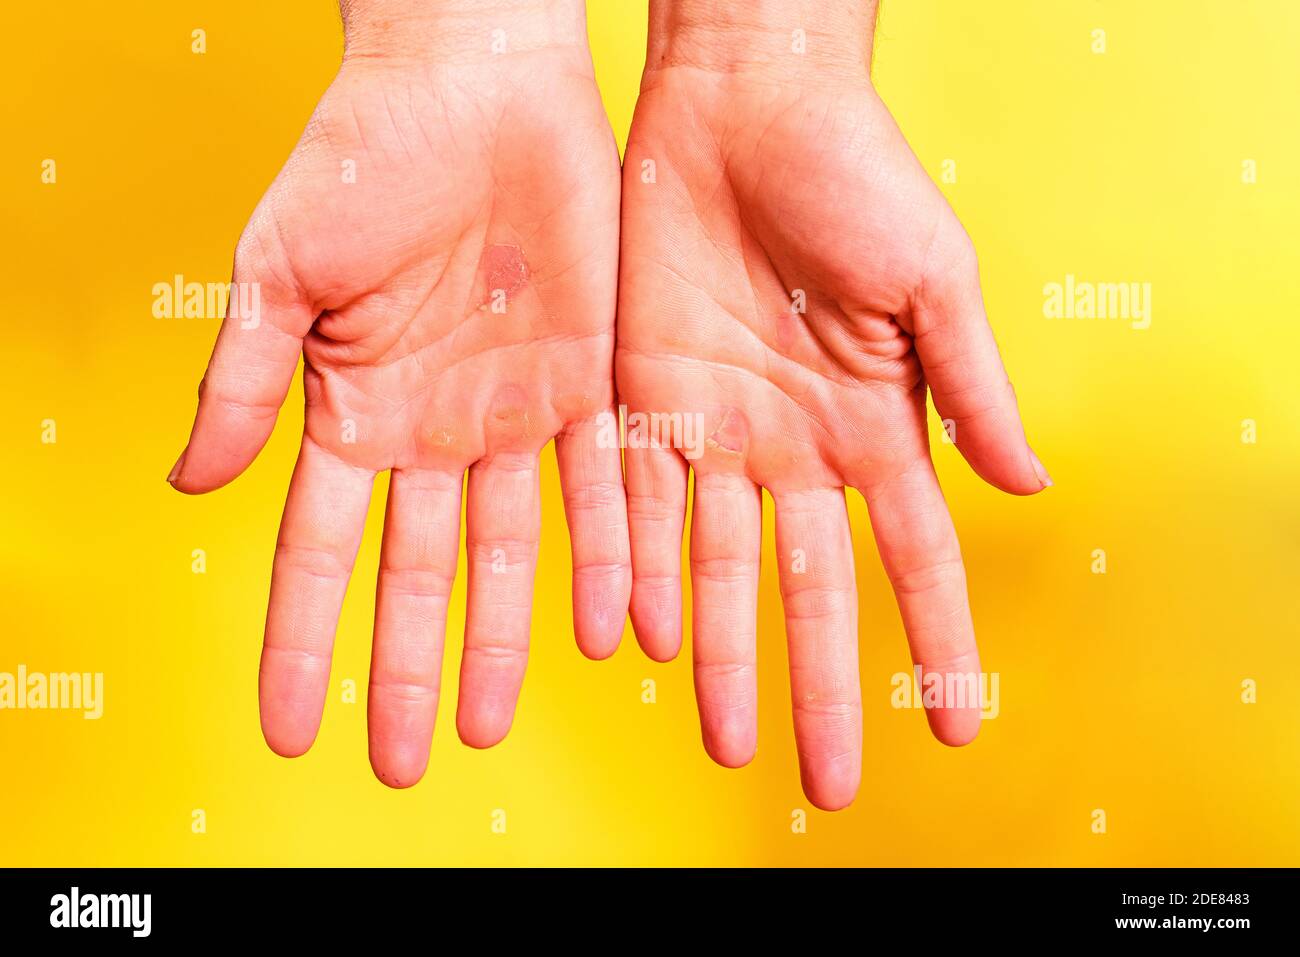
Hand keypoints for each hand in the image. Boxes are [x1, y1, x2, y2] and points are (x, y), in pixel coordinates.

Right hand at [169, 0, 629, 786]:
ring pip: (514, 553)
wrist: (475, 85)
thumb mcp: (280, 272)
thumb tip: (185, 485)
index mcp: (353, 413)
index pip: (316, 555)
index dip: (303, 644)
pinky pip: (606, 487)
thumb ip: (241, 381)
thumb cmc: (363, 158)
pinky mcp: (591, 381)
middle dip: (409, 668)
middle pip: (418, 577)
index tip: (290, 729)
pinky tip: (614, 627)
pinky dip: (612, 557)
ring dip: (507, 639)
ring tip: (492, 720)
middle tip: (407, 760)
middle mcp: (434, 430)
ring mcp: (515, 413)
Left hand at [617, 1, 1049, 809]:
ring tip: (723, 738)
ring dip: (720, 656)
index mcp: (874, 427)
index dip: (934, 644)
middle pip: (808, 591)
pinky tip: (639, 639)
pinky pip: (639, 505)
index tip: (953, 724)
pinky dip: (638, 571)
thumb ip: (972, 390)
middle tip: (824, 780)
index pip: (913, 560)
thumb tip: (1034, 490)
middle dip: (816, 686)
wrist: (741, 103)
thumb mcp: (934, 282)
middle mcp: (795, 447)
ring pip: (718, 570)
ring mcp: (717, 430)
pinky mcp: (643, 399)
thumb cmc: (856, 174)